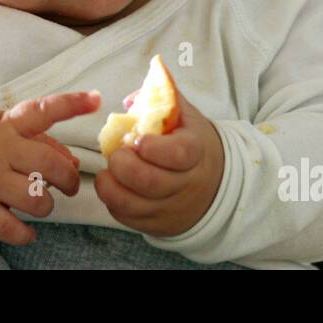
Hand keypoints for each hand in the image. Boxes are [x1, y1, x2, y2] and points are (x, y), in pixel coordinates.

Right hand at [0, 90, 100, 244]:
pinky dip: (25, 234)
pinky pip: (9, 226)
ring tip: (41, 204)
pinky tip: (27, 231)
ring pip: (35, 198)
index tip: (96, 100)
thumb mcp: (1, 127)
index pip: (43, 110)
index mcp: (7, 125)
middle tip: (67, 185)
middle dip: (68, 179)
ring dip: (47, 206)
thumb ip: (37, 139)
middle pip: (49, 164)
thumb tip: (71, 161)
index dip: (71, 104)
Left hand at [94, 86, 223, 237]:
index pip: (178, 153)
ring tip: (108, 171)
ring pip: (133, 205)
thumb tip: (130, 100)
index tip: (136, 138)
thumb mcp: (185, 115)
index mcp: (196, 151)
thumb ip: (160, 97)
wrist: (214, 182)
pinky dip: (113, 202)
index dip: (153, 147)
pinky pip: (127, 218)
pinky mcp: (158, 225)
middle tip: (116, 154)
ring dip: (111, 186)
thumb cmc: (191, 142)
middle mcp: (187, 184)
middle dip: (123, 166)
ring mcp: (172, 208)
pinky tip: (114, 186)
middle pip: (150, 182)